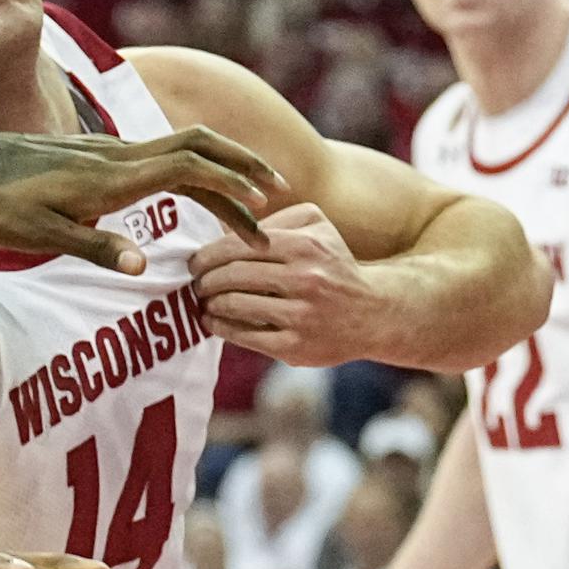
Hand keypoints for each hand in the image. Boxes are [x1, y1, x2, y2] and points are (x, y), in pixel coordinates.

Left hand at [0, 127, 278, 272]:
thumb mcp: (39, 236)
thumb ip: (95, 246)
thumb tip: (144, 264)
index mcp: (110, 175)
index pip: (187, 166)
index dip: (230, 183)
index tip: (263, 205)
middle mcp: (115, 156)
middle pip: (196, 145)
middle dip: (240, 164)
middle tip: (276, 189)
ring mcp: (107, 153)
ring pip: (180, 149)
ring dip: (219, 170)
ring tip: (249, 199)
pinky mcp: (97, 158)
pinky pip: (158, 158)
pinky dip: (191, 172)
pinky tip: (200, 193)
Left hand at [191, 203, 383, 365]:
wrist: (374, 313)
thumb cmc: (334, 265)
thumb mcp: (316, 227)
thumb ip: (274, 221)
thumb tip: (223, 225)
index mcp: (306, 246)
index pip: (239, 246)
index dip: (208, 255)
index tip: (195, 262)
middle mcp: (305, 279)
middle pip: (232, 276)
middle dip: (204, 280)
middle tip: (195, 283)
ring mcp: (301, 316)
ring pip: (234, 305)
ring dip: (209, 303)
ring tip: (203, 301)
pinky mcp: (296, 347)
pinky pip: (244, 336)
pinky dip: (220, 328)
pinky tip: (212, 321)